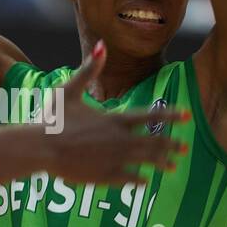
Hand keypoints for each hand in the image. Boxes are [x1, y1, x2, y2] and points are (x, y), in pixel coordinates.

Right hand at [48, 41, 189, 185]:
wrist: (40, 148)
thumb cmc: (52, 118)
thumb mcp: (70, 90)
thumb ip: (89, 69)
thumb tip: (102, 44)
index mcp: (114, 119)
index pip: (149, 116)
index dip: (170, 116)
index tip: (187, 117)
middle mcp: (119, 140)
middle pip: (153, 142)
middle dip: (171, 144)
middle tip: (185, 148)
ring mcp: (113, 159)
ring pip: (145, 161)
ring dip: (161, 163)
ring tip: (174, 167)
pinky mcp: (103, 176)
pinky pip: (128, 179)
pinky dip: (139, 180)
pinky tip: (145, 182)